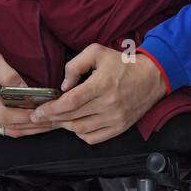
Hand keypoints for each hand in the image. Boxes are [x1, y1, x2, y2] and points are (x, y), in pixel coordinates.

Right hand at [0, 39, 51, 137]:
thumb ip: (7, 73)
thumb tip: (24, 88)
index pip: (4, 114)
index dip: (25, 117)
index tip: (45, 114)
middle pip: (10, 126)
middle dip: (35, 125)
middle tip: (58, 120)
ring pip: (10, 132)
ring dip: (32, 130)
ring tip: (54, 123)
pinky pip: (6, 131)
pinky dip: (24, 129)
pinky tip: (40, 124)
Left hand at [29, 44, 167, 144]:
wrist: (153, 77)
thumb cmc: (123, 64)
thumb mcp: (97, 52)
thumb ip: (75, 65)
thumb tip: (63, 85)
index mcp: (102, 85)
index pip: (70, 103)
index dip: (50, 109)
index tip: (37, 113)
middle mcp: (109, 104)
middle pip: (72, 117)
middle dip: (52, 118)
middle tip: (40, 116)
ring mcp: (115, 118)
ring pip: (80, 129)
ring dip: (65, 125)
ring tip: (58, 118)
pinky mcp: (120, 127)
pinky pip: (93, 138)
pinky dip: (80, 133)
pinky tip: (76, 124)